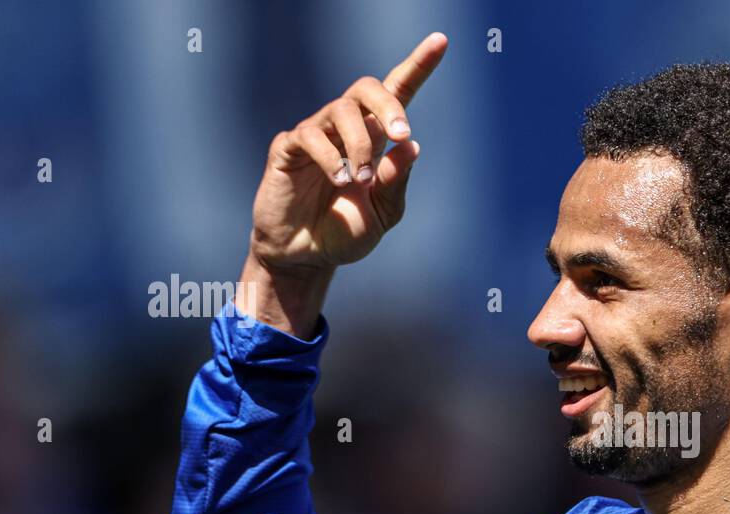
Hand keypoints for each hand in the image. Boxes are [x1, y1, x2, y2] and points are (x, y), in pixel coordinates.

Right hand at [247, 32, 447, 273]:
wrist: (306, 256)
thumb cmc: (346, 231)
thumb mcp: (383, 213)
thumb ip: (397, 182)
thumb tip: (412, 146)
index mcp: (376, 138)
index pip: (397, 92)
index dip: (418, 65)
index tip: (441, 41)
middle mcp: (346, 128)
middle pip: (366, 88)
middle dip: (388, 104)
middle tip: (401, 134)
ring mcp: (316, 134)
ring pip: (341, 110)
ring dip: (359, 144)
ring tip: (360, 179)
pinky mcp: (288, 148)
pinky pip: (310, 135)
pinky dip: (329, 156)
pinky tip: (338, 180)